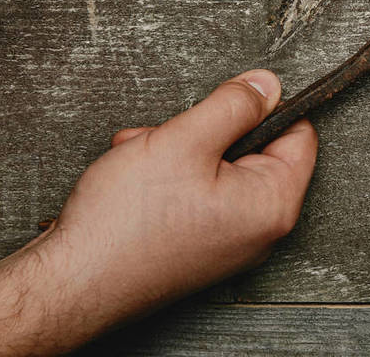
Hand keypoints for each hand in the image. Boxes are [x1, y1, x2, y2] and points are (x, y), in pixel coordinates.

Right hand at [0, 69, 316, 355]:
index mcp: (273, 205)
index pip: (300, 136)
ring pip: (216, 169)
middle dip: (206, 131)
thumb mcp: (185, 139)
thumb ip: (234, 105)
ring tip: (141, 155)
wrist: (69, 283)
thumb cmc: (126, 224)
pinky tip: (134, 178)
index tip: (233, 97)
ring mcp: (228, 243)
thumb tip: (268, 85)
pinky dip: (166, 178)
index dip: (267, 107)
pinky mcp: (197, 249)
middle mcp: (259, 231)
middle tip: (170, 133)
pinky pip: (196, 196)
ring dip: (178, 150)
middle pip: (253, 150)